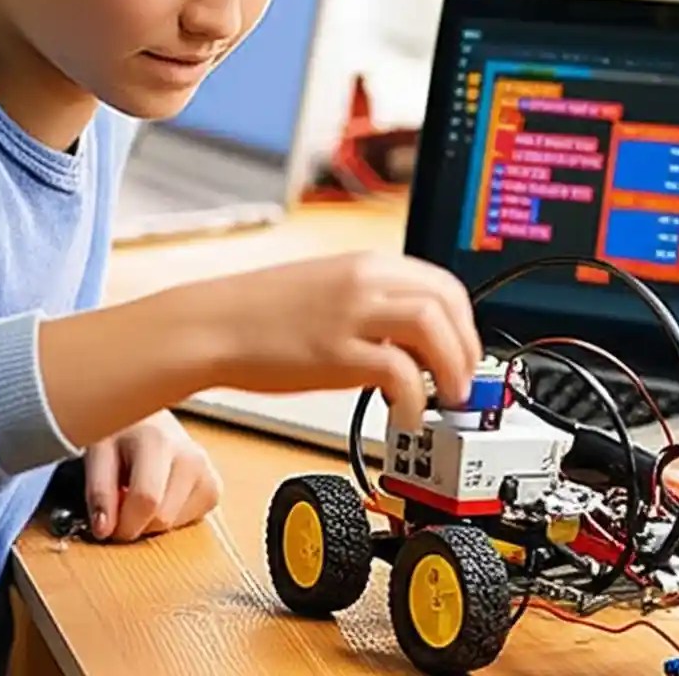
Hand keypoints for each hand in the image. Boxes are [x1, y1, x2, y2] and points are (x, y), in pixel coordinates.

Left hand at [84, 410, 221, 541]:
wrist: (152, 420)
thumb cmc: (121, 434)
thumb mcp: (97, 454)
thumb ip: (98, 491)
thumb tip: (104, 530)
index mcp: (159, 443)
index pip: (146, 500)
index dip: (122, 523)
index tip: (106, 526)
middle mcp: (192, 458)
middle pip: (161, 518)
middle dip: (135, 522)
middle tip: (121, 502)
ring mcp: (208, 474)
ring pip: (173, 525)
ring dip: (150, 520)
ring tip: (142, 492)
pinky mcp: (214, 489)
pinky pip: (186, 522)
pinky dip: (168, 518)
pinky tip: (161, 496)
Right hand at [196, 251, 482, 428]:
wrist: (211, 325)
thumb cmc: (261, 313)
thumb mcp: (329, 288)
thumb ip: (374, 302)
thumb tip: (416, 337)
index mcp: (366, 264)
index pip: (444, 285)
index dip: (465, 324)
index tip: (464, 352)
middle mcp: (364, 282)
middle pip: (448, 304)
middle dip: (467, 349)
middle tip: (462, 382)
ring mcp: (350, 316)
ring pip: (433, 328)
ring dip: (451, 369)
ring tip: (444, 399)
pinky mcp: (335, 354)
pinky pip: (399, 373)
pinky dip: (414, 398)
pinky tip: (405, 414)